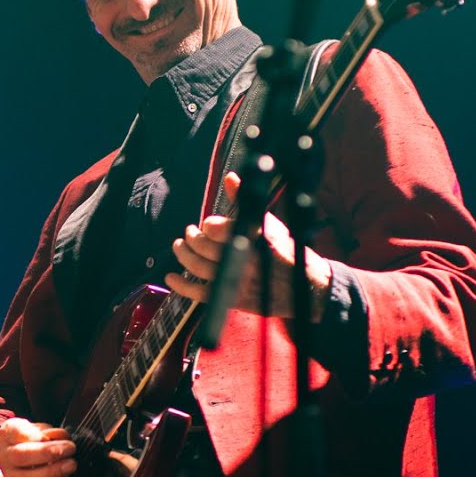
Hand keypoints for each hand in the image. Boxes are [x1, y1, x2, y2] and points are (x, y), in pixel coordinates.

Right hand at [0, 417, 75, 476]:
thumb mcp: (29, 427)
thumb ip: (45, 429)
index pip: (15, 432)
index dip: (32, 434)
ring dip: (52, 473)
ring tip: (70, 465)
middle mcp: (5, 457)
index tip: (47, 435)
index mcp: (7, 435)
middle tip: (69, 448)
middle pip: (22, 455)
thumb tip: (61, 437)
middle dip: (48, 452)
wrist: (1, 461)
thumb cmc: (21, 442)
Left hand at [167, 172, 331, 319]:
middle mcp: (243, 258)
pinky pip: (199, 293)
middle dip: (191, 238)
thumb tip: (230, 177)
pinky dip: (181, 286)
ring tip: (179, 246)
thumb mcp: (268, 222)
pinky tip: (171, 277)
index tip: (206, 224)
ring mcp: (236, 280)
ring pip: (198, 267)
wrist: (305, 286)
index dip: (207, 225)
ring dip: (183, 255)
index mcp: (252, 236)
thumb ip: (244, 201)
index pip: (216, 228)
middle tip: (189, 233)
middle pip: (203, 246)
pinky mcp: (232, 299)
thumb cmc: (285, 250)